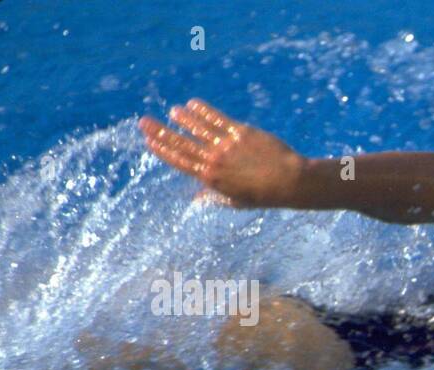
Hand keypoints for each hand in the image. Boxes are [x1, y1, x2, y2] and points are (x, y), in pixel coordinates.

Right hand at [139, 99, 306, 207]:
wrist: (290, 182)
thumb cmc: (264, 195)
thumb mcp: (236, 201)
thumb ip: (214, 197)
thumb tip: (195, 199)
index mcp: (212, 179)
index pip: (180, 161)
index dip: (162, 150)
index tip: (148, 141)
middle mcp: (215, 160)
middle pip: (181, 143)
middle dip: (160, 132)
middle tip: (143, 121)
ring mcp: (227, 145)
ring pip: (197, 128)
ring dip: (183, 118)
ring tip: (173, 111)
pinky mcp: (240, 132)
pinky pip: (217, 119)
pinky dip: (203, 111)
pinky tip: (194, 104)